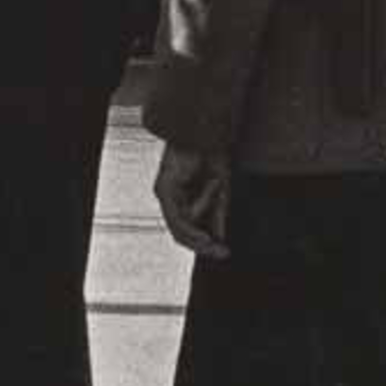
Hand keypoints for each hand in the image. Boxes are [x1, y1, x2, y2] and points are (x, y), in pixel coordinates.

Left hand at [154, 144, 231, 259]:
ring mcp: (164, 193)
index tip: (222, 252)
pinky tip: (207, 220)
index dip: (203, 244)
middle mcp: (170, 198)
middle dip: (201, 246)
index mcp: (182, 198)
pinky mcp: (163, 188)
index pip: (187, 229)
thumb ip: (218, 213)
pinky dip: (195, 218)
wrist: (205, 132)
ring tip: (214, 227)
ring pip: (181, 226)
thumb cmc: (211, 155)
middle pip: (180, 233)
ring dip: (201, 226)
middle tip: (221, 253)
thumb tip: (220, 237)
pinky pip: (179, 214)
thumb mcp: (220, 190)